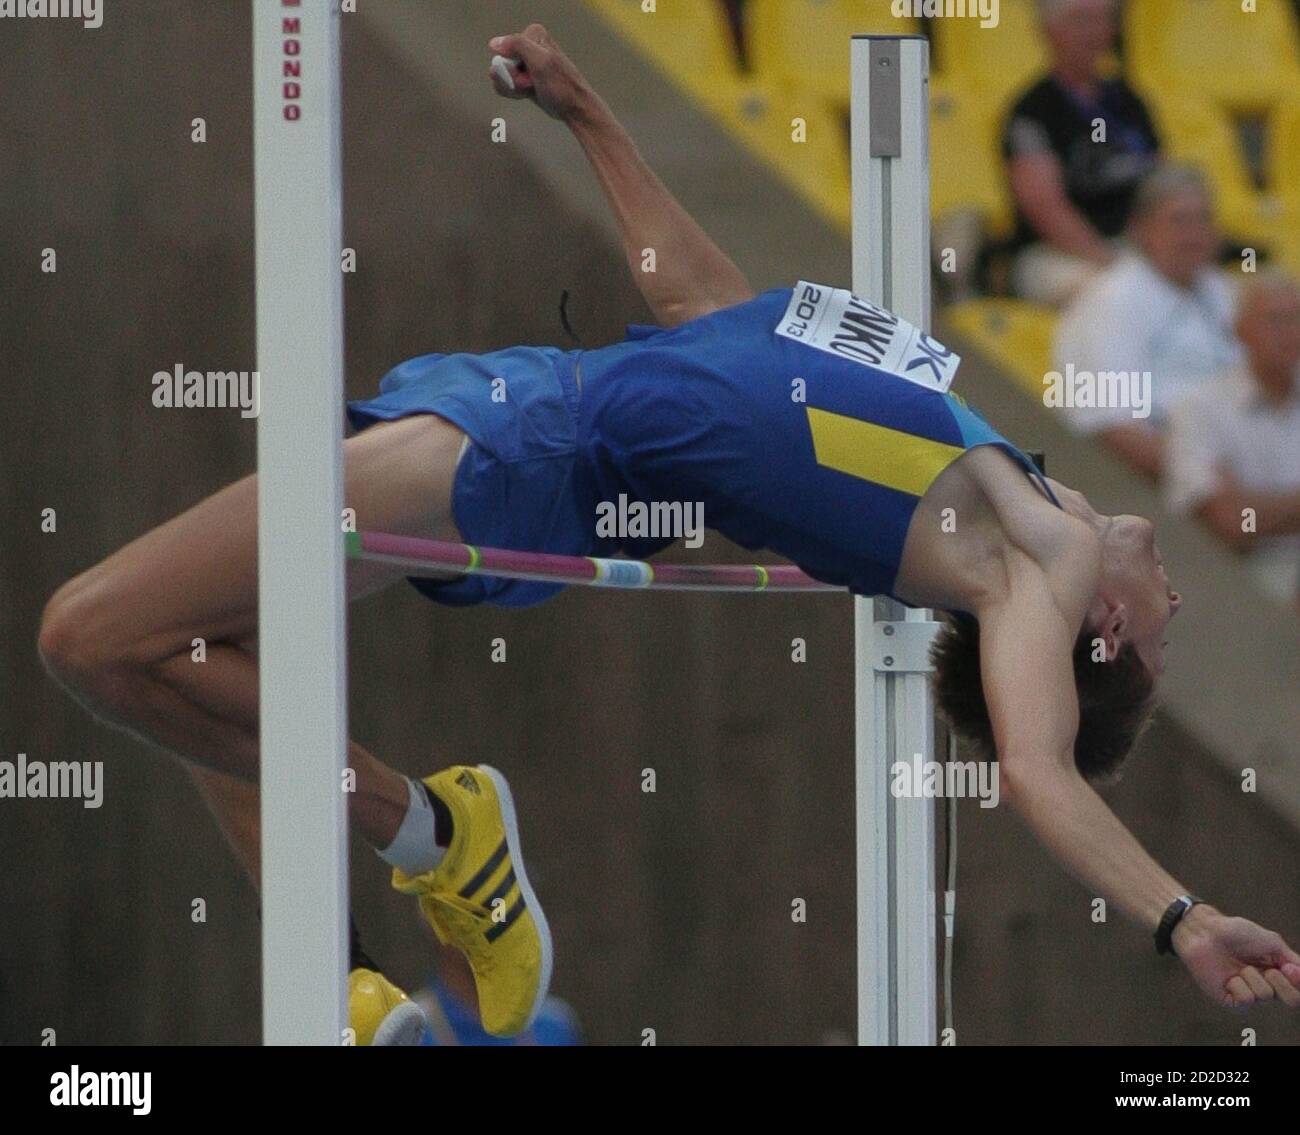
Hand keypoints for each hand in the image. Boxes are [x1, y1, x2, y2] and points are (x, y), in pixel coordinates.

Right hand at [488, 24, 591, 122]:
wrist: (574, 109)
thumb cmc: (562, 87)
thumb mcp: (541, 62)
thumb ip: (518, 46)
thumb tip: (494, 43)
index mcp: (533, 35)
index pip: (504, 48)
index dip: (513, 66)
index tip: (530, 74)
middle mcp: (528, 45)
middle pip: (501, 62)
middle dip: (512, 78)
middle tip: (530, 83)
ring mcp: (524, 62)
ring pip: (501, 74)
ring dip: (512, 87)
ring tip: (530, 89)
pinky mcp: (523, 77)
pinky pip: (505, 84)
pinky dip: (512, 92)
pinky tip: (526, 94)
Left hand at [1174, 904, 1299, 1007]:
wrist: (1205, 931)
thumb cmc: (1235, 932)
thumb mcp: (1271, 942)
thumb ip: (1293, 960)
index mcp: (1278, 974)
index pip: (1299, 989)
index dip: (1297, 980)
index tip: (1287, 967)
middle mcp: (1266, 986)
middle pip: (1292, 1000)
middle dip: (1282, 982)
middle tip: (1268, 969)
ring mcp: (1248, 994)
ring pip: (1265, 995)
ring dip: (1253, 976)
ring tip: (1239, 966)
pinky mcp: (1230, 1000)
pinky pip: (1246, 1000)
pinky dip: (1239, 984)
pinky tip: (1228, 976)